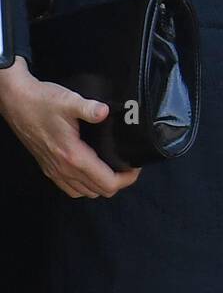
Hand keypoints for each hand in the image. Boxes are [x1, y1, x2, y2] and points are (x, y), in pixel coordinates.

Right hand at [0, 55, 140, 198]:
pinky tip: (91, 172)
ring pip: (84, 192)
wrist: (17, 102)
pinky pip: (70, 189)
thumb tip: (106, 111)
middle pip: (99, 191)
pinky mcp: (48, 168)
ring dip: (101, 185)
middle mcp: (64, 169)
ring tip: (113, 169)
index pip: (106, 182)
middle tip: (128, 166)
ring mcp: (54, 171)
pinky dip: (84, 186)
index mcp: (73, 156)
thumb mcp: (68, 100)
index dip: (127, 178)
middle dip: (118, 182)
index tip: (135, 166)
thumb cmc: (42, 101)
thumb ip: (89, 107)